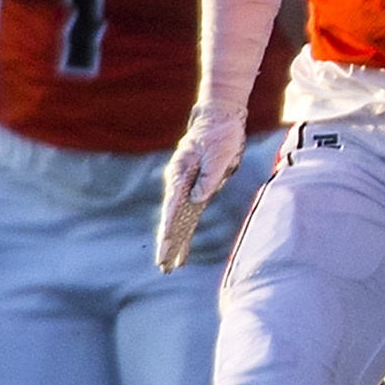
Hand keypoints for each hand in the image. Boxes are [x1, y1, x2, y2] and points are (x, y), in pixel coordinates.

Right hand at [156, 104, 247, 271]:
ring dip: (175, 243)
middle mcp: (179, 182)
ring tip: (170, 265)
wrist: (221, 118)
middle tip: (163, 266)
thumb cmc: (220, 134)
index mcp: (180, 173)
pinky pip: (189, 216)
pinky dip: (185, 233)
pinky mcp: (197, 188)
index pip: (173, 205)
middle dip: (168, 243)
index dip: (170, 226)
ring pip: (179, 221)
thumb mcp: (219, 155)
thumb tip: (196, 200)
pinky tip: (182, 250)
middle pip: (172, 218)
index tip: (165, 243)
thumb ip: (208, 178)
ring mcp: (187, 186)